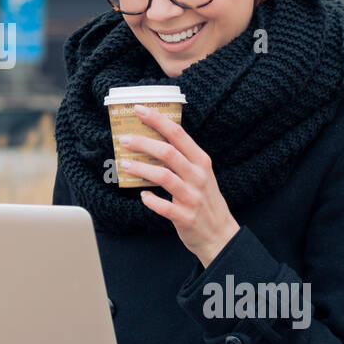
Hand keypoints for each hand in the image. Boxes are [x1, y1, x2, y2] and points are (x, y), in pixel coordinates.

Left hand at [116, 104, 239, 266]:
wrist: (220, 233)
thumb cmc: (204, 199)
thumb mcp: (199, 174)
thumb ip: (181, 158)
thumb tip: (150, 141)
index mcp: (201, 161)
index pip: (178, 133)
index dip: (157, 120)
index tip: (139, 109)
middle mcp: (198, 176)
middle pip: (167, 152)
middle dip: (143, 143)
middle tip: (123, 139)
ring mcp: (192, 197)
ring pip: (163, 176)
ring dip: (141, 168)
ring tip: (125, 164)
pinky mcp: (185, 217)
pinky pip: (164, 207)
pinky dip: (151, 200)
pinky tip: (143, 195)